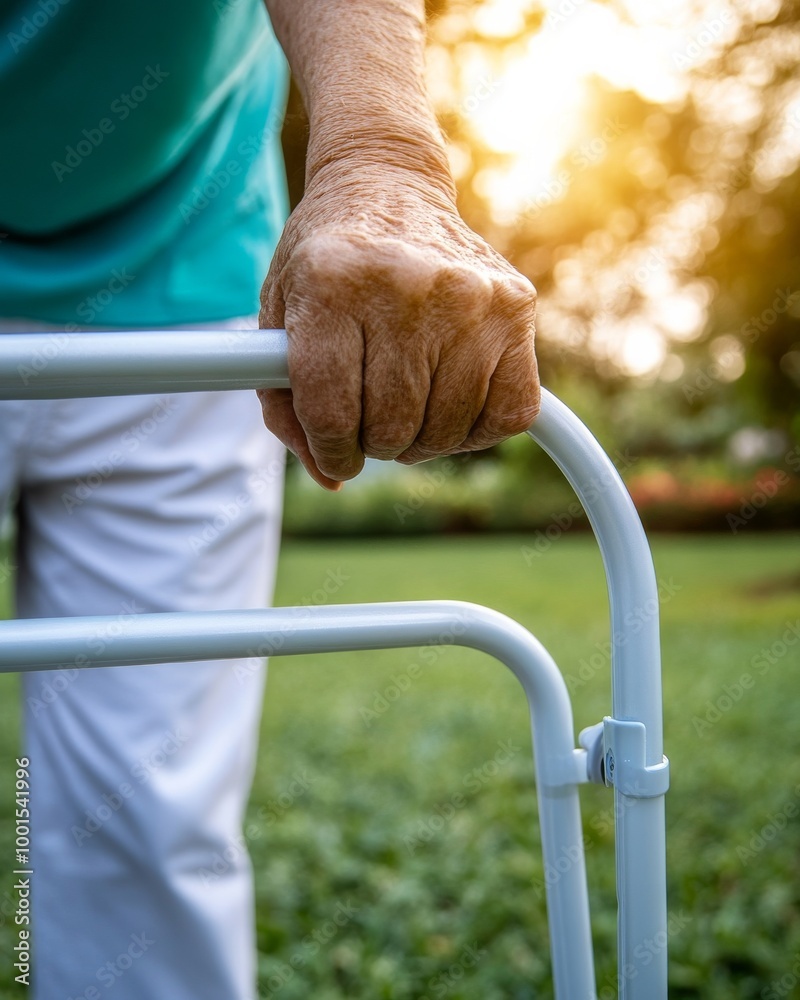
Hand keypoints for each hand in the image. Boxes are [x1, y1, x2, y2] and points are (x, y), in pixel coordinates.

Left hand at [258, 155, 539, 490]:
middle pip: (391, 426)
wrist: (389, 186)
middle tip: (371, 413)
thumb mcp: (280, 318)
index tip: (336, 448)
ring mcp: (470, 294)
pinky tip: (451, 399)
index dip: (331, 449)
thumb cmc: (328, 262)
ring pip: (446, 430)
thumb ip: (286, 405)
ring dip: (422, 437)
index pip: (331, 413)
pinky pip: (507, 414)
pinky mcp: (516, 306)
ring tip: (407, 402)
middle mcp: (406, 284)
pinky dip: (476, 427)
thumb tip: (332, 478)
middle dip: (374, 440)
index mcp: (330, 282)